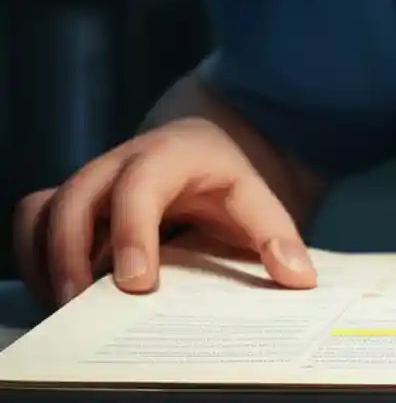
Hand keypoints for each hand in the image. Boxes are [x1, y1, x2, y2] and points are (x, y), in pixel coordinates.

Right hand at [13, 117, 316, 309]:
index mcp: (168, 155)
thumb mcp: (257, 197)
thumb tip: (299, 278)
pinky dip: (39, 258)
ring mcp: (90, 183)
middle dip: (71, 254)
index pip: (140, 186)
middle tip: (83, 306)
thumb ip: (277, 235)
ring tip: (68, 307)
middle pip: (74, 199)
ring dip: (47, 260)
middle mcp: (118, 164)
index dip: (133, 232)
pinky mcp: (72, 204)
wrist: (204, 149)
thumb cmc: (226, 177)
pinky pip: (35, 224)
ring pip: (44, 211)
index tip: (137, 284)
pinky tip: (65, 294)